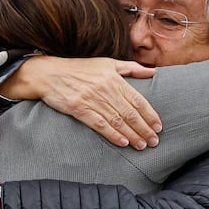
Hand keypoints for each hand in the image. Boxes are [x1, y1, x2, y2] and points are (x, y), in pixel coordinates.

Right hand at [0, 55, 159, 147]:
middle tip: (154, 142)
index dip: (150, 115)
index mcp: (115, 80)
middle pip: (130, 113)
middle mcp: (106, 90)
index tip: (159, 127)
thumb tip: (154, 71)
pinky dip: (112, 134)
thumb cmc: (80, 69)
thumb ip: (131, 68)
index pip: (138, 100)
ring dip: (132, 135)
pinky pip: (99, 124)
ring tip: (142, 145)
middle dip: (144, 129)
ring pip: (117, 121)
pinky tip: (122, 143)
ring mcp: (92, 100)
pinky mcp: (79, 109)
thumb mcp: (107, 63)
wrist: (49, 73)